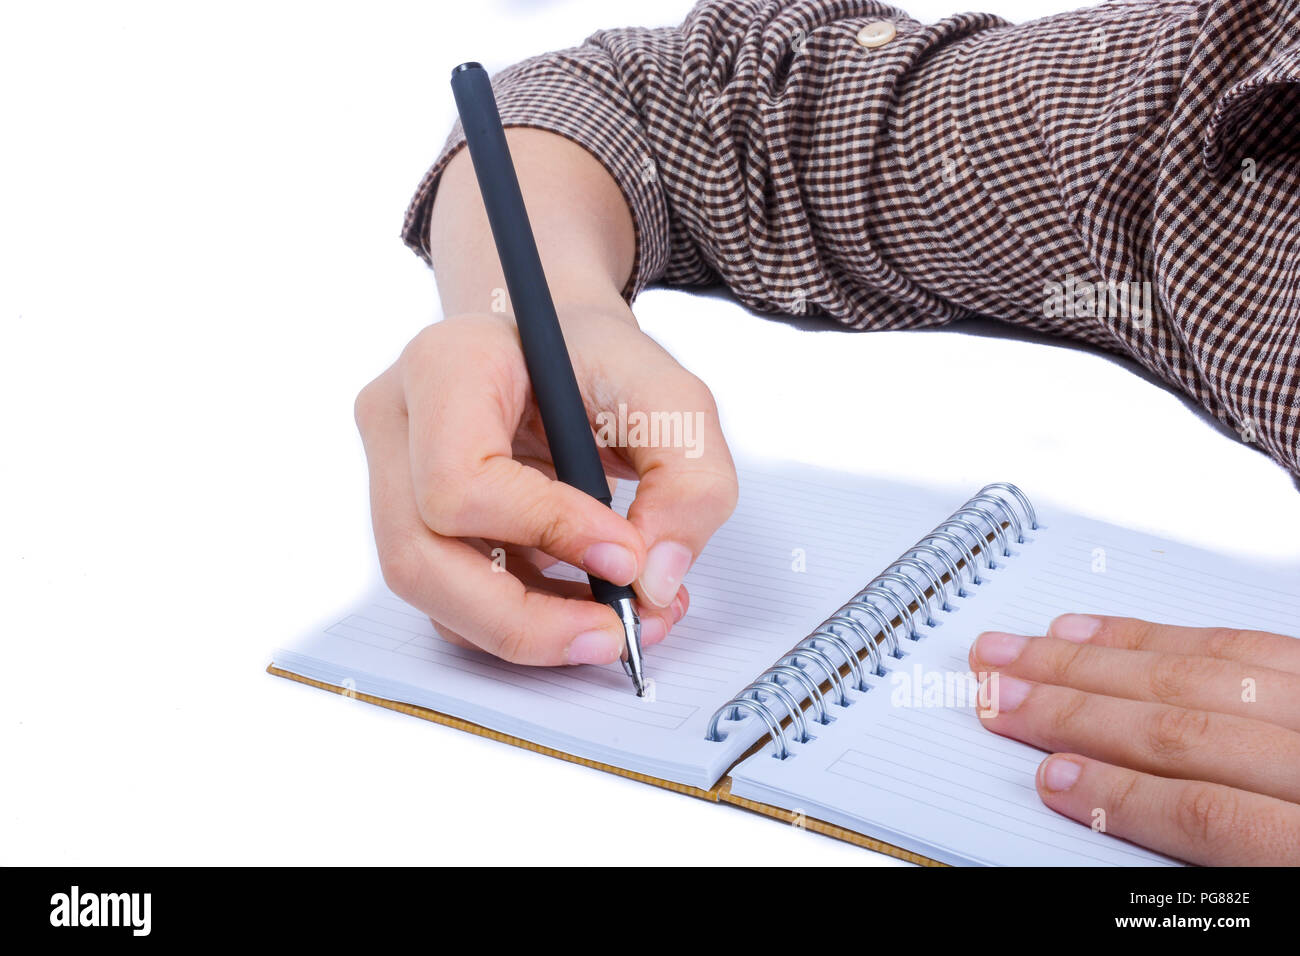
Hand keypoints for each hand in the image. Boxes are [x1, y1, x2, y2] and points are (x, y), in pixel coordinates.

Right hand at [354, 306, 737, 667]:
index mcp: (446, 365)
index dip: (545, 531)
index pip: (460, 478)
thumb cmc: (606, 364)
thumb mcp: (674, 401)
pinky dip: (522, 623)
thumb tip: (653, 582)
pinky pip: (451, 601)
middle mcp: (398, 422)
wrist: (566, 354)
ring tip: (617, 624)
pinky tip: (586, 609)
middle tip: (616, 634)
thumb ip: (689, 481)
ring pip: (430, 594)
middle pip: (419, 558)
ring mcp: (390, 477)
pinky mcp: (412, 524)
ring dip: (527, 632)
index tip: (626, 556)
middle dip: (524, 621)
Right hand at [969, 614, 1299, 863]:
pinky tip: (1110, 632)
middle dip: (1082, 707)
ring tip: (1026, 653)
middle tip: (1001, 694)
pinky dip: (1167, 633)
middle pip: (1199, 726)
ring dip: (1101, 659)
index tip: (1053, 782)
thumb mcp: (1296, 894)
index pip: (1220, 817)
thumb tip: (1115, 825)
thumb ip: (1225, 863)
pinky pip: (1251, 636)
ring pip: (1213, 668)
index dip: (1124, 802)